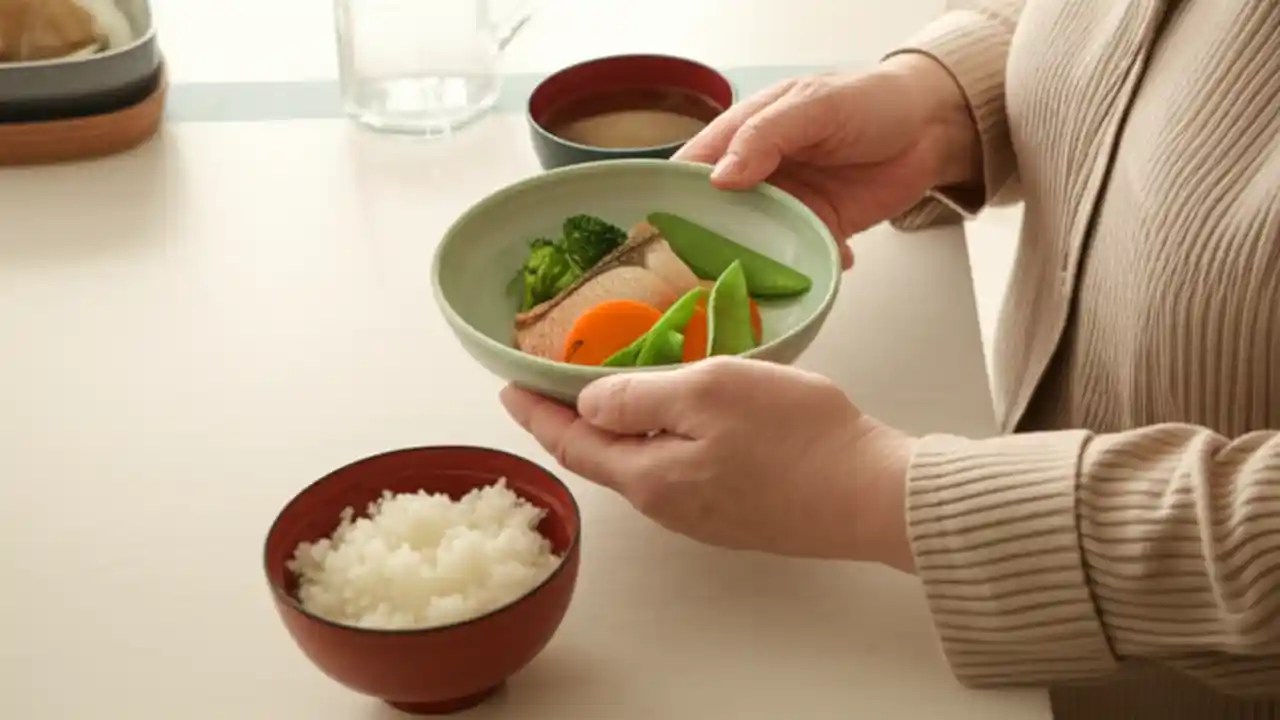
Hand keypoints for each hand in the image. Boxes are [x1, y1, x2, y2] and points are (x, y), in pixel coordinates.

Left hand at [500, 357, 917, 571]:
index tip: (507, 387)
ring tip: (613, 387)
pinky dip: (661, 438)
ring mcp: (706, 514)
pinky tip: (678, 414)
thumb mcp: (708, 391)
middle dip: (574, 420)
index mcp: (649, 477)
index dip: (534, 414)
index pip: (571, 444)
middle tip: (556, 379)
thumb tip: (590, 404)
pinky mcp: (739, 511)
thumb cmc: (796, 436)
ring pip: (644, 464)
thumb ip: (638, 397)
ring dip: (620, 428)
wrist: (874, 495)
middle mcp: (668, 505)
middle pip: (604, 458)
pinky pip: (680, 470)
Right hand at [675, 54, 980, 267]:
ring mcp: (786, 207)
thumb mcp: (814, 106)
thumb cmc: (870, 101)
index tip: (662, 234)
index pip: (692, 169)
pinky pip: (799, 260)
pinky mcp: (817, 231)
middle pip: (715, 218)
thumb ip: (766, 136)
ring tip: (756, 286)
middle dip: (708, 247)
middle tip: (705, 275)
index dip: (672, 199)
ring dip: (756, 266)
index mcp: (743, 135)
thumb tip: (720, 177)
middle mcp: (757, 176)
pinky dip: (806, 270)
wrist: (931, 127)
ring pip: (753, 246)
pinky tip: (820, 270)